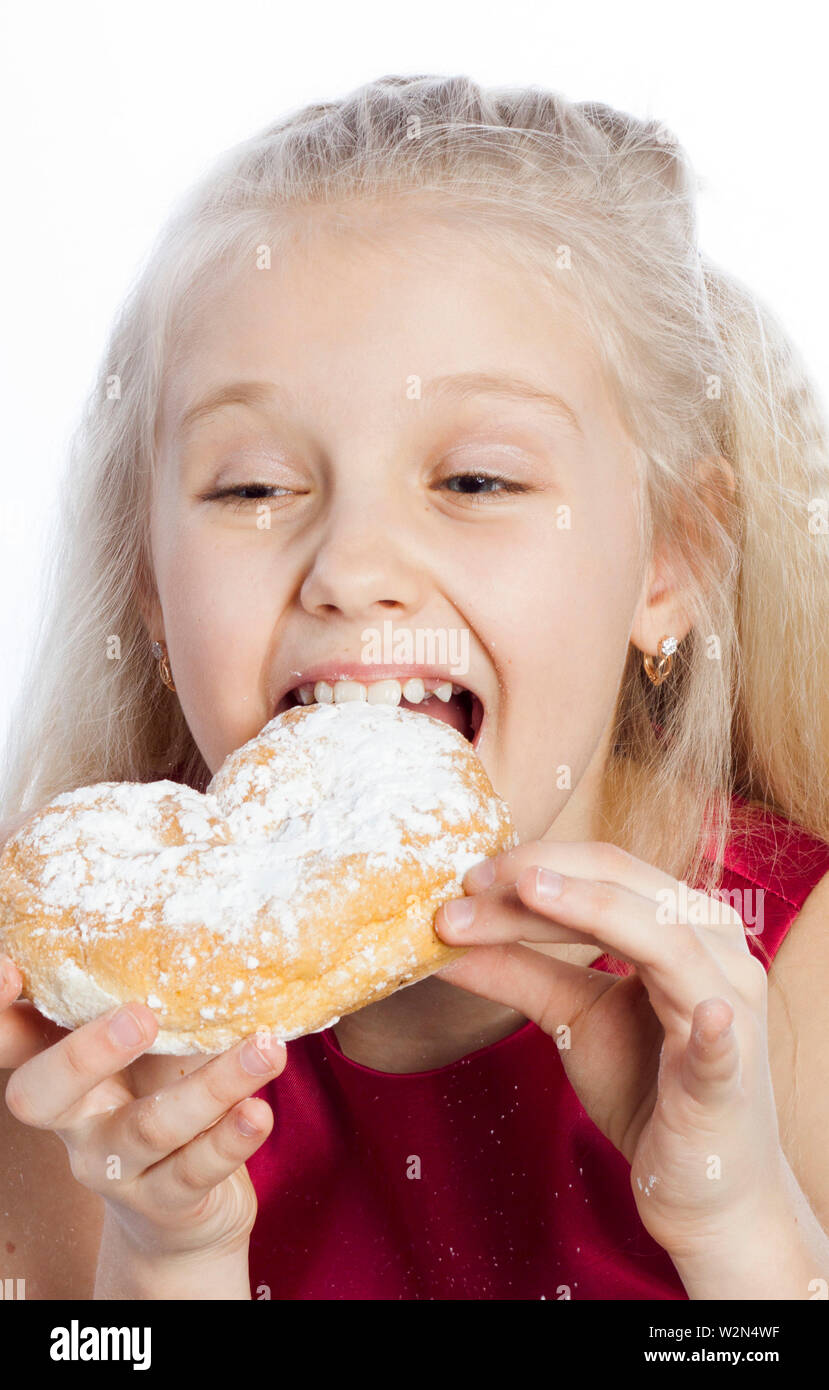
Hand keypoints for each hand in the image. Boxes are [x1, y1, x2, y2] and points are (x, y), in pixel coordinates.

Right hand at [0, 953, 285, 1259]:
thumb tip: (202, 922)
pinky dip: (232, 1139)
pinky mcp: (162, 1203)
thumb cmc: (163, 1096)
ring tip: (265, 1049)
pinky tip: (258, 1111)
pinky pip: (193, 1172)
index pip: (8, 1038)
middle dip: (85, 1052)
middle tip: (142, 1014)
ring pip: (149, 1127)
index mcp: (60, 1068)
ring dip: (213, 1085)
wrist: (185, 1214)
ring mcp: (111, 1166)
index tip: (13, 969)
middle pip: (41, 1095)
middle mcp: (72, 1119)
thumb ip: (153, 998)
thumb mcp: (152, 1046)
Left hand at [434, 839, 786, 1259]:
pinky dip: (714, 1031)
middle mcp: (715, 950)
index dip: (535, 863)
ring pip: (666, 941)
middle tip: (466, 886)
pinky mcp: (729, 1082)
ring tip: (529, 891)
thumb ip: (518, 970)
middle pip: (625, 889)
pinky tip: (704, 1014)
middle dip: (543, 879)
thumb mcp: (572, 1016)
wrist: (700, 1187)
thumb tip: (442, 933)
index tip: (463, 878)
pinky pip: (724, 1049)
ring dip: (590, 912)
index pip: (605, 871)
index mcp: (680, 924)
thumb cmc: (646, 1087)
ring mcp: (730, 1011)